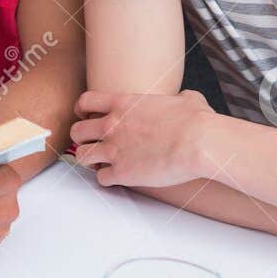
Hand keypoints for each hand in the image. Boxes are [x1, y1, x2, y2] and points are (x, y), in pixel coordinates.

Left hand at [70, 90, 216, 188]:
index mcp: (123, 103)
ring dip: (89, 161)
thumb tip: (187, 98)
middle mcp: (112, 125)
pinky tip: (117, 178)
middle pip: (77, 131)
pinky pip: (101, 179)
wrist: (199, 143)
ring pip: (81, 156)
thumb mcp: (187, 100)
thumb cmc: (197, 121)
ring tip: (100, 163)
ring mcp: (114, 150)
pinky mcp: (122, 173)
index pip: (86, 101)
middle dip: (82, 138)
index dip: (82, 110)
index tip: (86, 116)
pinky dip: (107, 180)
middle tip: (91, 143)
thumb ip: (180, 98)